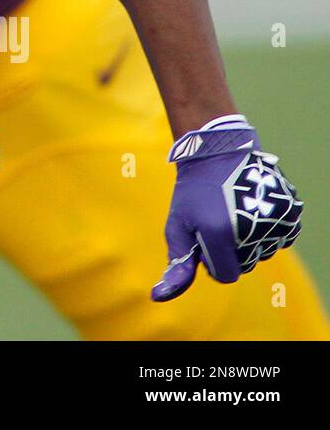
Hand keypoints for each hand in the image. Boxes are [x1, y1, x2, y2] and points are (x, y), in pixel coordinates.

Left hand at [152, 116, 302, 300]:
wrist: (218, 152)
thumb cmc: (192, 192)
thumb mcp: (177, 225)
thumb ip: (177, 263)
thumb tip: (159, 296)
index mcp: (218, 232)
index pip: (225, 275)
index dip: (213, 262)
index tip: (206, 240)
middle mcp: (248, 228)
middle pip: (245, 263)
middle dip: (231, 250)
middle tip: (219, 219)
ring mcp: (272, 220)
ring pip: (263, 252)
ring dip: (249, 239)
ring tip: (234, 209)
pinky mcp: (288, 213)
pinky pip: (280, 239)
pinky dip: (267, 230)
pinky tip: (252, 208)